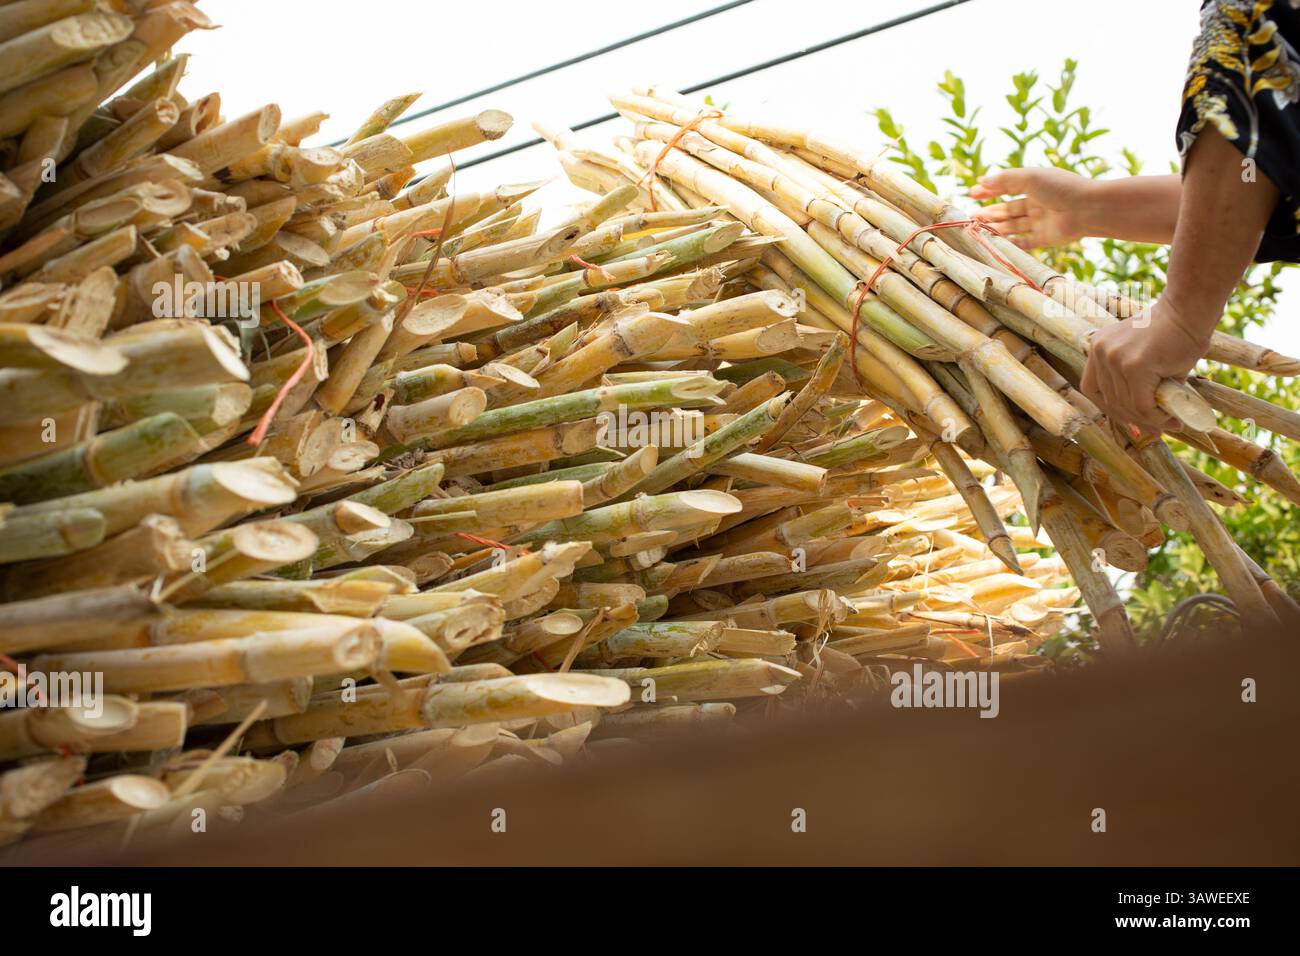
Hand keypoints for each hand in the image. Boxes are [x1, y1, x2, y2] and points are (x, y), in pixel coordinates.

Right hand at [969, 167, 1093, 248]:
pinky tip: (996, 244)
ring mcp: (1041, 222)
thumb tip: (980, 181)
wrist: (1088, 209)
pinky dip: (1011, 244)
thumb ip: (1004, 180)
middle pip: (1008, 210)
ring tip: (978, 228)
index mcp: (1035, 186)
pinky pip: (1024, 242)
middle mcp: (1037, 204)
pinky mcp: (1045, 239)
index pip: (1007, 188)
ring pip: (1013, 226)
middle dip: (990, 212)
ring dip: (996, 227)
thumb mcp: (1029, 178)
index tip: (972, 193)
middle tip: (971, 216)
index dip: (990, 191)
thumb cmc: (1060, 188)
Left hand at [1079, 298, 1210, 433]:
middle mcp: (1100, 352)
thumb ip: (1138, 387)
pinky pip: (1142, 403)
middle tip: (1157, 428)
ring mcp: (1114, 358)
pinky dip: (1157, 416)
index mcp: (1098, 348)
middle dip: (1133, 419)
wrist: (1191, 311)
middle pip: (1109, 400)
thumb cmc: (1175, 335)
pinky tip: (1171, 419)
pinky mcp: (1134, 365)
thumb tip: (1145, 427)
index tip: (1130, 420)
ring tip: (1169, 423)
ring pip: (1127, 405)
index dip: (1110, 408)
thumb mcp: (1146, 361)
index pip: (1092, 389)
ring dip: (1149, 420)